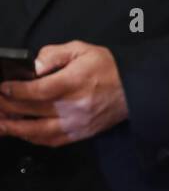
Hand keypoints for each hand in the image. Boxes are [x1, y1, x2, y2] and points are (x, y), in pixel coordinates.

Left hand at [0, 41, 128, 145]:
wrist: (133, 89)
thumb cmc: (106, 67)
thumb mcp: (81, 49)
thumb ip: (54, 54)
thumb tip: (35, 67)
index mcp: (73, 83)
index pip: (36, 92)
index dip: (14, 92)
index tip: (1, 88)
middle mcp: (73, 107)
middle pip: (32, 111)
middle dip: (7, 107)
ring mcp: (76, 124)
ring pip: (38, 132)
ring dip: (15, 129)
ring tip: (0, 123)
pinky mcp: (80, 134)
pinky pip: (51, 141)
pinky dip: (33, 139)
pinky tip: (22, 133)